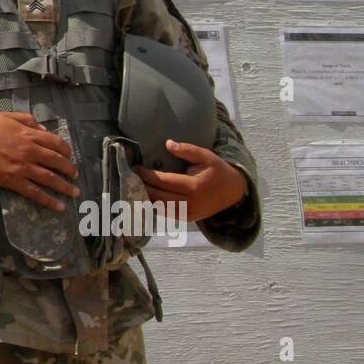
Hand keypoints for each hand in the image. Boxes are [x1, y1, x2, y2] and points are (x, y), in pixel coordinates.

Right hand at [0, 111, 79, 211]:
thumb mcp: (9, 116)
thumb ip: (29, 121)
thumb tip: (44, 129)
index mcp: (30, 135)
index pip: (56, 143)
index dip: (67, 151)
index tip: (70, 156)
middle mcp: (31, 151)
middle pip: (57, 162)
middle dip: (70, 170)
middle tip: (75, 176)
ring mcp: (23, 168)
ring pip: (50, 179)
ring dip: (65, 187)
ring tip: (74, 193)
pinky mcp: (14, 181)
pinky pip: (35, 193)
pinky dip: (49, 200)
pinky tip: (59, 206)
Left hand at [134, 140, 248, 222]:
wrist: (232, 192)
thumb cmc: (217, 170)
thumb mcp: (206, 156)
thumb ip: (187, 150)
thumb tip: (168, 144)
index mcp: (194, 187)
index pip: (163, 182)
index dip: (147, 175)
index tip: (136, 168)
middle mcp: (190, 204)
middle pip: (158, 196)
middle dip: (143, 186)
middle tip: (131, 176)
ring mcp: (189, 214)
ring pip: (160, 207)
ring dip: (146, 197)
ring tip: (135, 185)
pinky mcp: (187, 219)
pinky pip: (166, 213)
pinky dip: (155, 205)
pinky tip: (146, 195)